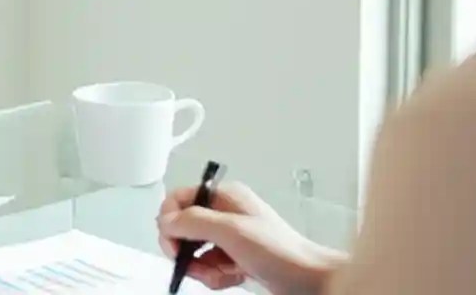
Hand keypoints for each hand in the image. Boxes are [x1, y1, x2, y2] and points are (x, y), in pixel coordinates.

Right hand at [157, 181, 346, 294]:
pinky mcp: (235, 257)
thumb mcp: (231, 231)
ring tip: (220, 273)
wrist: (309, 280)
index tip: (172, 242)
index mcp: (224, 197)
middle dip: (185, 250)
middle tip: (191, 263)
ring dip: (201, 267)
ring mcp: (230, 237)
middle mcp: (225, 213)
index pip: (179, 199)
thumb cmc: (282, 252)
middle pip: (184, 228)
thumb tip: (165, 220)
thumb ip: (194, 222)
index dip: (170, 220)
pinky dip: (215, 276)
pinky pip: (210, 267)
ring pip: (195, 251)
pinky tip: (232, 277)